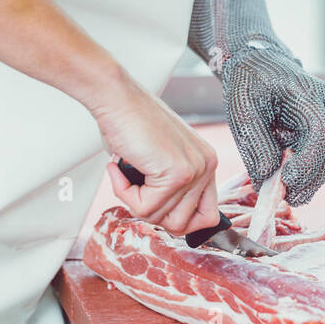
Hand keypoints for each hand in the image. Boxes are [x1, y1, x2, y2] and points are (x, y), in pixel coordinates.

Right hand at [87, 69, 219, 234]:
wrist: (117, 99)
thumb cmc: (131, 124)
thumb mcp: (160, 159)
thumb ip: (169, 187)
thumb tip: (166, 220)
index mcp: (206, 162)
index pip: (207, 216)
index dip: (179, 222)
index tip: (155, 208)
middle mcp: (207, 166)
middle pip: (182, 224)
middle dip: (151, 212)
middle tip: (134, 188)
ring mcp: (194, 170)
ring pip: (160, 218)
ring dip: (133, 201)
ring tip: (124, 172)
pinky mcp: (176, 173)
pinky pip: (145, 207)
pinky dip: (123, 193)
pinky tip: (118, 168)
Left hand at [221, 47, 324, 205]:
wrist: (254, 62)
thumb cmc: (246, 81)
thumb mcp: (241, 109)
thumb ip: (255, 143)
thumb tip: (268, 177)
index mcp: (308, 93)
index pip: (322, 133)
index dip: (309, 162)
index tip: (287, 181)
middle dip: (313, 178)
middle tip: (288, 197)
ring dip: (312, 178)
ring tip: (286, 193)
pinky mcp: (321, 124)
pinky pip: (322, 153)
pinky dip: (308, 170)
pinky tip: (289, 181)